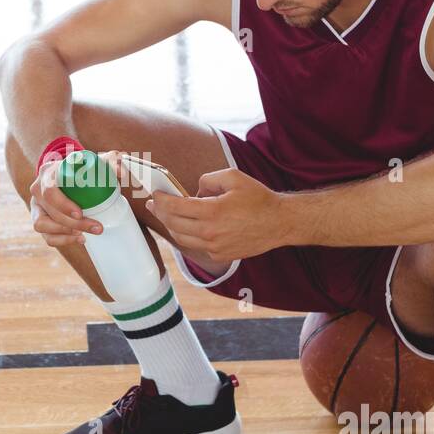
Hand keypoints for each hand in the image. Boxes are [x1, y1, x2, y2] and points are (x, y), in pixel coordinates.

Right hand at [30, 149, 126, 248]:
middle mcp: (37, 190)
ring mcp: (36, 206)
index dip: (63, 204)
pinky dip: (62, 241)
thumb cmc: (82, 168)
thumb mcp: (95, 161)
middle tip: (96, 227)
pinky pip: (46, 236)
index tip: (80, 213)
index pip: (49, 191)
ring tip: (84, 235)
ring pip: (41, 225)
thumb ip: (110, 161)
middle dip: (73, 224)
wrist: (67, 174)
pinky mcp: (39, 220)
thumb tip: (122, 172)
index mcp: (47, 173)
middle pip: (49, 211)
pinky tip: (80, 239)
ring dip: (64, 233)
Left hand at [146, 167, 281, 261]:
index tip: (155, 194)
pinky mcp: (219, 256)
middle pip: (173, 224)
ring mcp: (214, 247)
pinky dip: (187, 235)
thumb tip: (194, 191)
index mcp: (212, 211)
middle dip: (160, 213)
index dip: (161, 200)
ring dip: (171, 226)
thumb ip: (207, 179)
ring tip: (166, 215)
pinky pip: (195, 246)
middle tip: (154, 204)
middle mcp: (210, 233)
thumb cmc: (258, 198)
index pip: (175, 207)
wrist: (279, 223)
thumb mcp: (233, 177)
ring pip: (181, 238)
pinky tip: (186, 226)